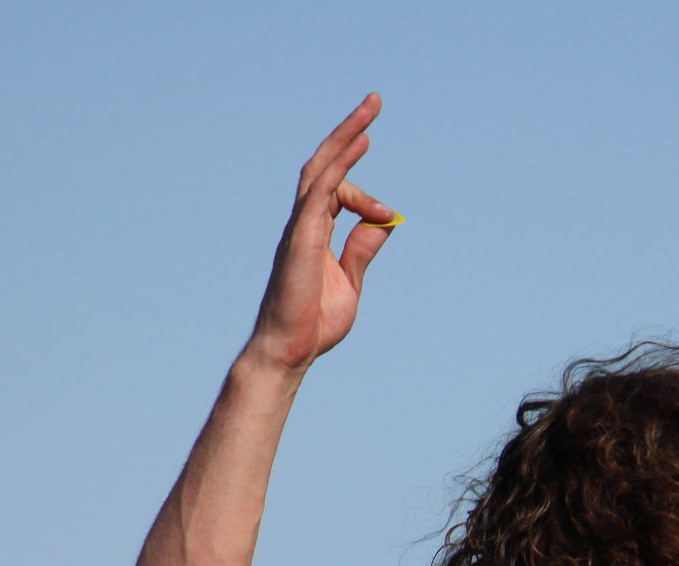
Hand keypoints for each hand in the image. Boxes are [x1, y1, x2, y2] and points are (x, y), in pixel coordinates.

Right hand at [247, 94, 400, 372]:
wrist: (290, 350)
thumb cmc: (313, 322)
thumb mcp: (350, 281)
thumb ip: (363, 248)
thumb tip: (386, 218)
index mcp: (315, 232)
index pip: (337, 190)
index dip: (366, 193)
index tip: (388, 214)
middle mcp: (304, 222)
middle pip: (324, 164)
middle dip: (348, 132)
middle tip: (374, 102)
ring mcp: (300, 227)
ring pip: (321, 170)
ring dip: (346, 137)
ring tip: (370, 111)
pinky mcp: (301, 238)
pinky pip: (320, 193)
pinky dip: (340, 167)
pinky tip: (359, 146)